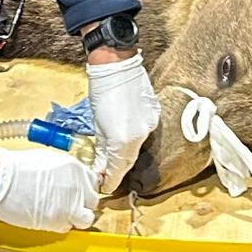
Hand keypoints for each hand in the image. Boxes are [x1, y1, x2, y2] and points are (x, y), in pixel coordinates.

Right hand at [0, 147, 98, 230]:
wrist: (1, 180)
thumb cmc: (17, 167)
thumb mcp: (49, 160)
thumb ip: (65, 172)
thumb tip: (68, 180)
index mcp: (76, 169)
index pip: (94, 183)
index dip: (84, 189)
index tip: (79, 193)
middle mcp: (78, 188)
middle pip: (92, 202)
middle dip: (83, 204)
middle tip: (70, 205)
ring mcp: (70, 206)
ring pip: (85, 219)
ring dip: (75, 218)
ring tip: (60, 214)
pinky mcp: (57, 222)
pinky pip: (66, 228)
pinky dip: (59, 225)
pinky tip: (48, 217)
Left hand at [87, 52, 157, 193]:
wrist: (117, 64)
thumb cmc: (101, 92)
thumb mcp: (97, 124)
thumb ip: (101, 148)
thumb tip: (101, 166)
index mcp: (123, 140)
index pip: (118, 168)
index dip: (111, 180)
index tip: (104, 186)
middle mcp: (140, 135)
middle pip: (129, 159)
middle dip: (118, 168)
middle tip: (107, 174)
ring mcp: (150, 124)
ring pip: (137, 145)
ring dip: (125, 151)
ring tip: (113, 153)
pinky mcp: (154, 114)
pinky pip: (144, 131)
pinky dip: (134, 135)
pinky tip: (125, 132)